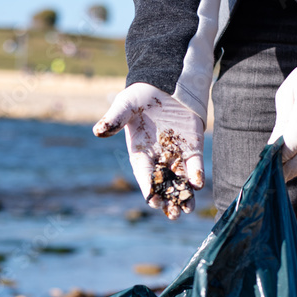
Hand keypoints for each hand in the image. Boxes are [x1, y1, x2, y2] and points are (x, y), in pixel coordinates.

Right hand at [93, 83, 204, 219]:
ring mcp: (176, 154)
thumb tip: (98, 131)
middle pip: (163, 183)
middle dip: (168, 199)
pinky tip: (198, 185)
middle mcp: (158, 158)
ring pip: (181, 179)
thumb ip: (115, 119)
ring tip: (188, 209)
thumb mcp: (125, 105)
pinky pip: (195, 164)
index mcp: (140, 153)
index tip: (152, 201)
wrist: (166, 82)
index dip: (148, 188)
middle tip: (174, 215)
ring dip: (185, 194)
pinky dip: (196, 175)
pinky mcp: (193, 147)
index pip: (144, 175)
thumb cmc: (141, 95)